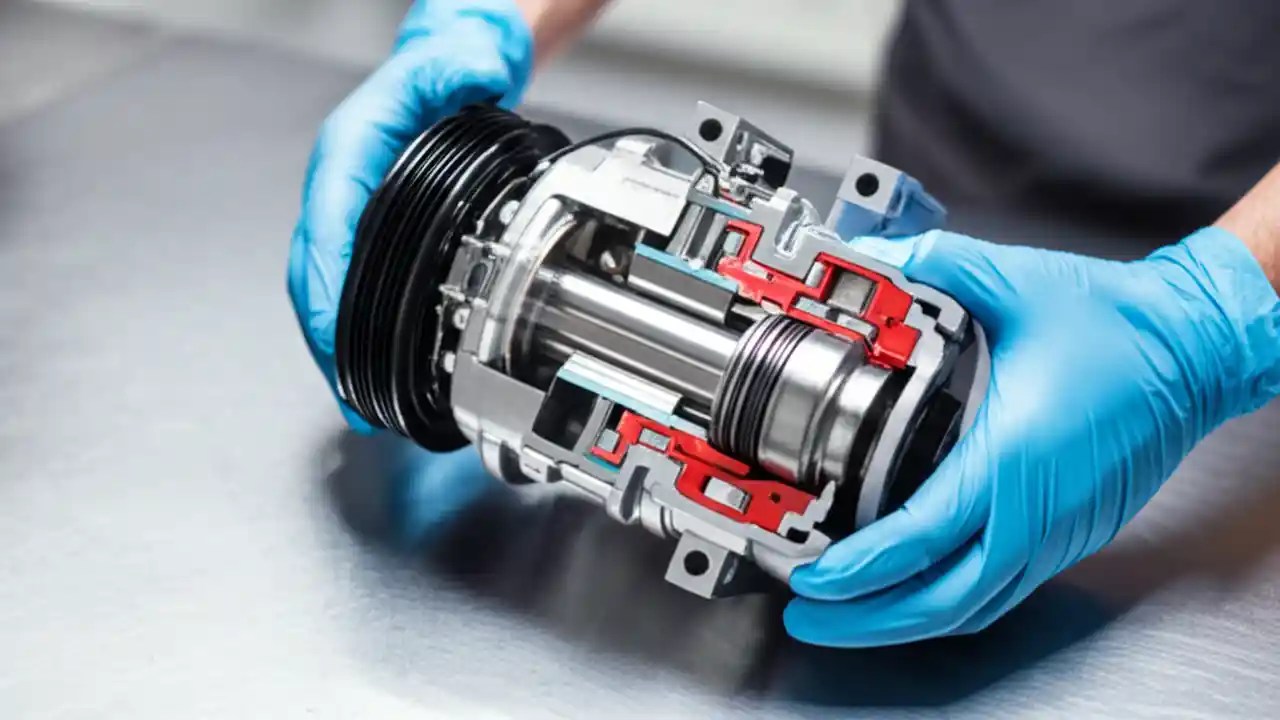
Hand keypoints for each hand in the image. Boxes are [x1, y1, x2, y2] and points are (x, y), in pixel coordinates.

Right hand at [288, 0, 533, 429]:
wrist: (453, 61)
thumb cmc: (448, 65)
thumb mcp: (456, 55)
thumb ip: (459, 65)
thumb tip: (469, 71)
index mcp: (350, 150)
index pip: (327, 225)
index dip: (328, 286)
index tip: (334, 336)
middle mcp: (340, 183)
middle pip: (314, 270)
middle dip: (326, 337)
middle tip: (349, 393)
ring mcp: (350, 208)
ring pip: (324, 285)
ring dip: (334, 345)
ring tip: (356, 401)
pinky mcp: (369, 228)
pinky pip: (346, 284)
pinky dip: (351, 329)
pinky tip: (366, 365)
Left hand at [785, 227, 1279, 646]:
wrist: (1198, 346)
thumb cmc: (1120, 324)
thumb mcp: (1018, 283)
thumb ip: (939, 266)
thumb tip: (878, 259)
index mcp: (1014, 454)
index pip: (923, 535)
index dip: (861, 568)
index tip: (812, 578)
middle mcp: (1036, 510)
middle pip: (941, 601)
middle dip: (865, 620)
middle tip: (808, 618)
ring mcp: (1058, 533)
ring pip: (972, 608)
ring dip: (903, 621)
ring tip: (845, 618)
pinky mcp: (1071, 537)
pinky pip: (1000, 593)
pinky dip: (947, 606)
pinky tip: (913, 597)